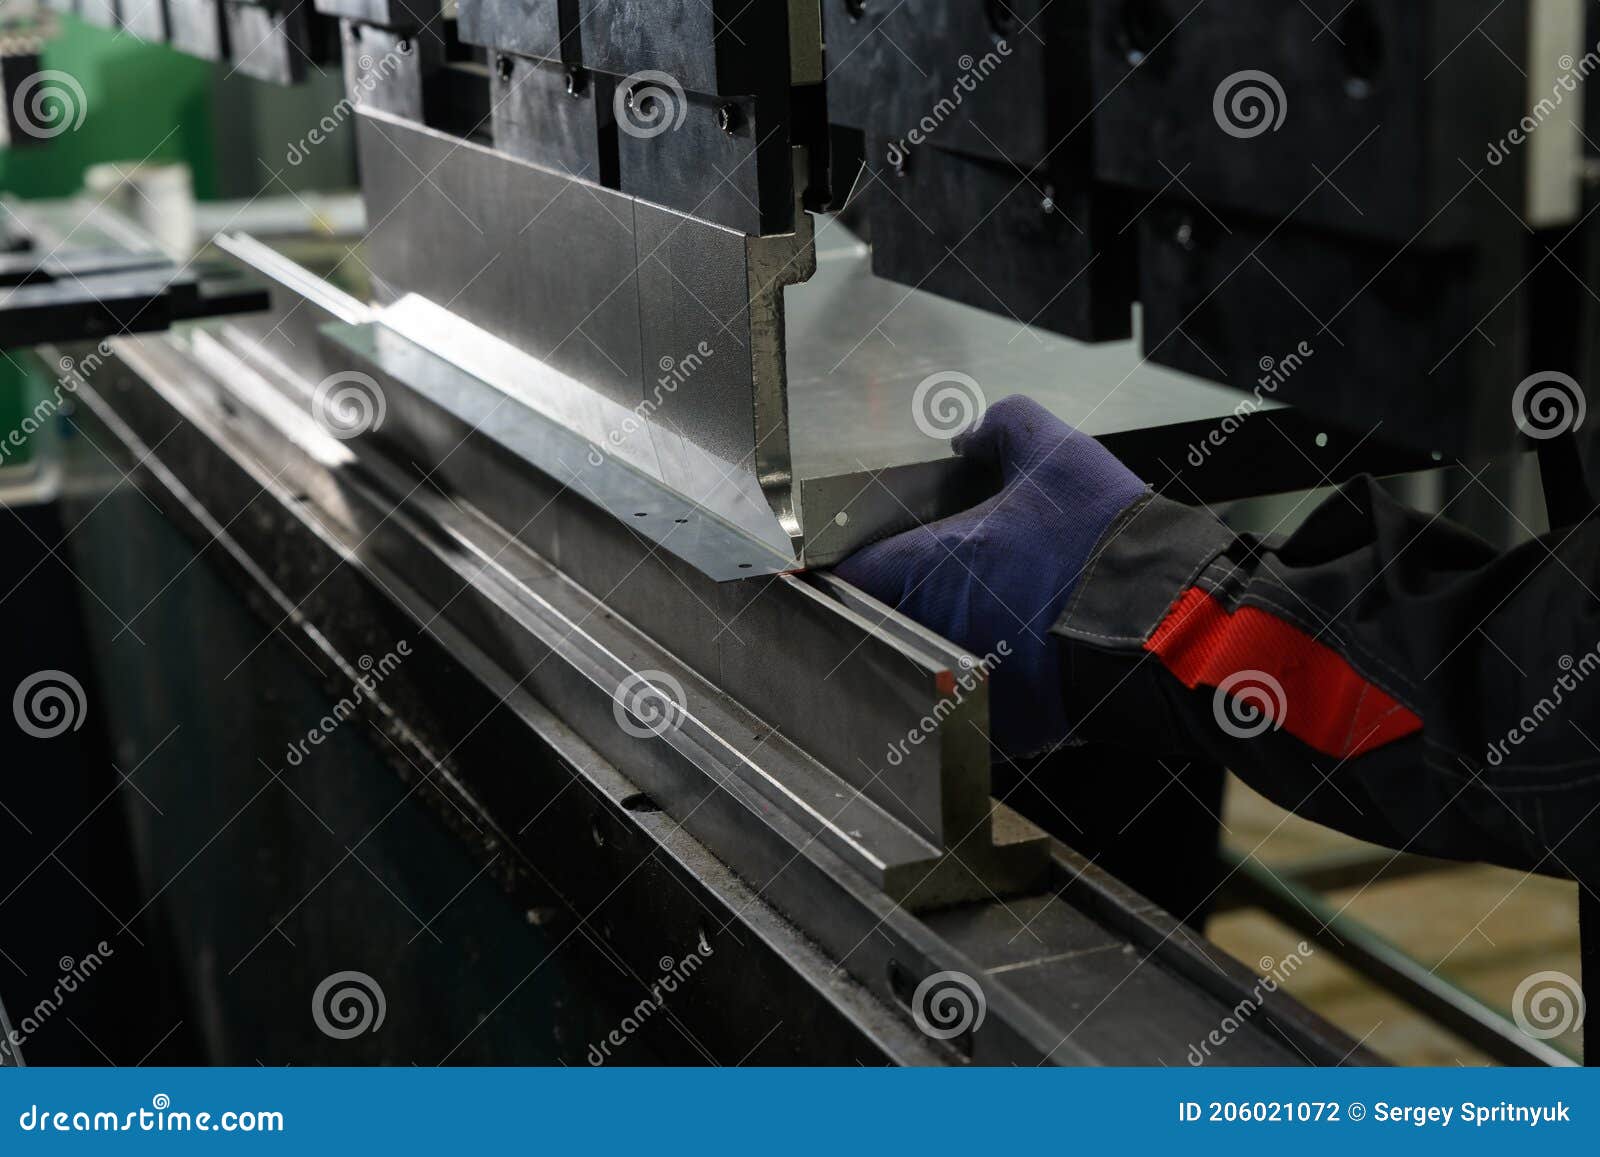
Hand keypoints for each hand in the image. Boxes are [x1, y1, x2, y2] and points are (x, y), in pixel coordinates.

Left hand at [833, 395, 1147, 754]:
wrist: (1170, 621)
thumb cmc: (1107, 543)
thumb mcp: (1056, 455)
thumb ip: (1002, 428)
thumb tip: (969, 437)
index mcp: (932, 566)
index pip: (855, 570)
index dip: (862, 560)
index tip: (875, 555)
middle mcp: (935, 630)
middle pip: (885, 619)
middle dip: (906, 598)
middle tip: (948, 582)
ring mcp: (964, 683)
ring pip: (926, 662)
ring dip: (941, 640)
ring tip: (990, 617)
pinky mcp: (999, 723)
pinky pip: (969, 701)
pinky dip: (984, 681)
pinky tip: (1018, 655)